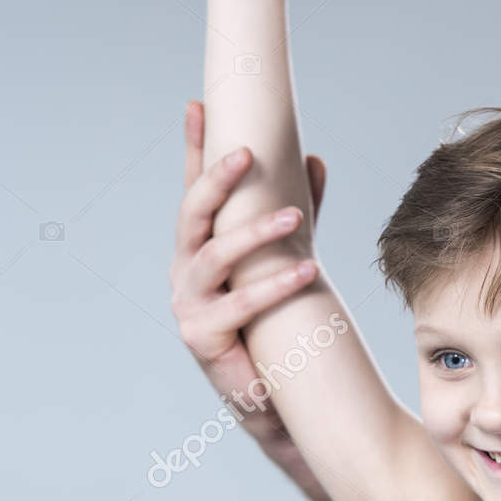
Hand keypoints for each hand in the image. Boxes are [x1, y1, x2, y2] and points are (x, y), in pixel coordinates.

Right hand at [171, 99, 327, 472]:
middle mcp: (186, 269)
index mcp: (201, 245)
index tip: (197, 105)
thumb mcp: (287, 255)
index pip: (195, 188)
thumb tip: (314, 158)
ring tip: (294, 218)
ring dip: (253, 233)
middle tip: (248, 153)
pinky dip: (273, 287)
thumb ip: (300, 208)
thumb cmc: (273, 320)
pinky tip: (306, 271)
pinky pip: (238, 306)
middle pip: (192, 214)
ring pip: (214, 257)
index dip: (194, 148)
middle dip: (216, 179)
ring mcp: (189, 303)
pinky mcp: (203, 337)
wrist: (274, 395)